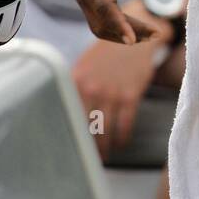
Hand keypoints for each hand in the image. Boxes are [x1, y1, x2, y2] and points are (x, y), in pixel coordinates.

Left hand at [71, 27, 162, 155]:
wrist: (133, 38)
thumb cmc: (105, 55)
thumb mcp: (84, 66)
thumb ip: (75, 89)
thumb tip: (65, 116)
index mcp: (76, 81)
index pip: (69, 115)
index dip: (69, 135)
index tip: (69, 149)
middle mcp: (92, 88)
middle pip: (86, 127)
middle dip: (86, 148)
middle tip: (86, 161)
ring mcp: (112, 93)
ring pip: (105, 130)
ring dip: (104, 148)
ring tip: (103, 158)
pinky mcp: (131, 95)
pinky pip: (125, 124)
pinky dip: (122, 137)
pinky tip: (120, 142)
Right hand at [74, 0, 160, 43]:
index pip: (105, 6)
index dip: (119, 24)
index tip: (133, 40)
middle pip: (102, 21)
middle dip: (127, 32)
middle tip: (157, 34)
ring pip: (99, 25)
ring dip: (122, 33)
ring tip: (151, 34)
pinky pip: (99, 20)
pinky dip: (117, 27)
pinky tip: (137, 28)